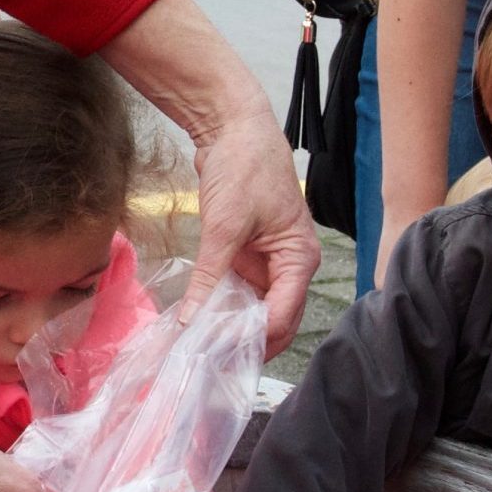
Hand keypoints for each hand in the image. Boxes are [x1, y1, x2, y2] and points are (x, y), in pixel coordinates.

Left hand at [189, 111, 321, 358]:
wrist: (233, 127)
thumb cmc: (244, 167)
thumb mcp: (224, 224)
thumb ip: (209, 275)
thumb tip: (192, 319)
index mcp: (300, 258)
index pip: (283, 315)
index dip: (253, 339)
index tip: (218, 355)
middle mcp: (289, 266)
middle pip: (274, 320)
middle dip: (245, 342)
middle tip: (209, 363)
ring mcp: (268, 262)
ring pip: (254, 310)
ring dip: (231, 329)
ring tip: (201, 351)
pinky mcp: (246, 256)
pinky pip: (237, 292)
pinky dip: (220, 308)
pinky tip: (198, 323)